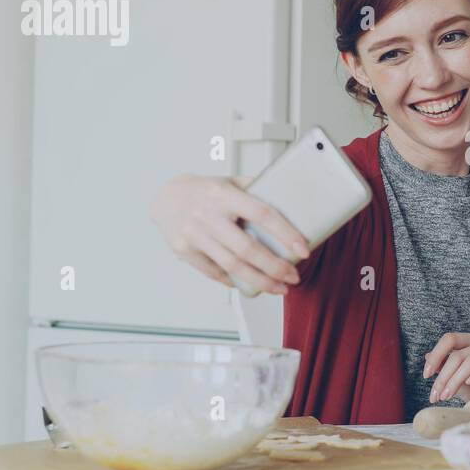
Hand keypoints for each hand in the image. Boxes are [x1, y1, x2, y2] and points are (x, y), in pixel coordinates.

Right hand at [149, 173, 309, 295]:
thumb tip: (293, 195)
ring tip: (279, 288)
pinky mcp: (185, 252)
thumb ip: (258, 188)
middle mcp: (208, 215)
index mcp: (224, 195)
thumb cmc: (204, 191)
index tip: (303, 249)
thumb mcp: (231, 181)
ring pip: (232, 266)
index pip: (262, 214)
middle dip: (275, 267)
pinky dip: (235, 281)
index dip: (285, 233)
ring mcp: (194, 235)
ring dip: (260, 281)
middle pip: (247, 248)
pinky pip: (214, 273)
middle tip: (294, 276)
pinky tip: (251, 285)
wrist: (166, 198)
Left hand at [422, 332, 469, 403]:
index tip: (426, 375)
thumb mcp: (457, 378)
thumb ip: (445, 366)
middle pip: (457, 355)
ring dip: (455, 380)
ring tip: (447, 396)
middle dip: (443, 377)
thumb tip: (427, 357)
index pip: (449, 339)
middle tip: (436, 396)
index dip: (436, 355)